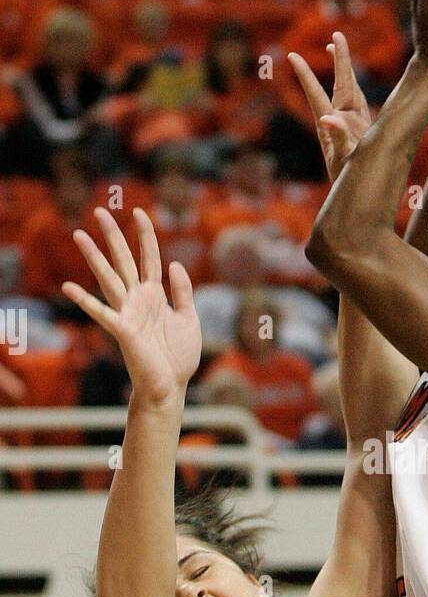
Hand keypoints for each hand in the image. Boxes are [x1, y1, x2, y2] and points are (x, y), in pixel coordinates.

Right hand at [64, 207, 200, 405]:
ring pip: (108, 278)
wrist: (171, 385)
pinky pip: (101, 312)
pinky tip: (68, 287)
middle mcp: (137, 299)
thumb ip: (183, 292)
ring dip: (93, 257)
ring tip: (79, 235)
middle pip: (123, 260)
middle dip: (112, 235)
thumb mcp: (189, 318)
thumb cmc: (178, 356)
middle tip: (99, 211)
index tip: (139, 211)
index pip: (149, 257)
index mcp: (155, 295)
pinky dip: (85, 300)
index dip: (145, 235)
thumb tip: (174, 263)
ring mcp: (127, 312)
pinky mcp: (122, 330)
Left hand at [288, 31, 371, 182]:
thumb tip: (328, 118)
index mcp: (331, 124)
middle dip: (339, 60)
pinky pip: (361, 104)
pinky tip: (354, 81)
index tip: (291, 55)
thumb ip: (338, 137)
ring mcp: (351, 124)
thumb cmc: (348, 180)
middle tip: (336, 34)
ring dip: (344, 69)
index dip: (306, 74)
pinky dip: (357, 89)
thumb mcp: (343, 159)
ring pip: (349, 90)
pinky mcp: (362, 130)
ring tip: (335, 46)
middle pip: (340, 84)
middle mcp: (340, 120)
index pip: (317, 93)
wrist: (356, 195)